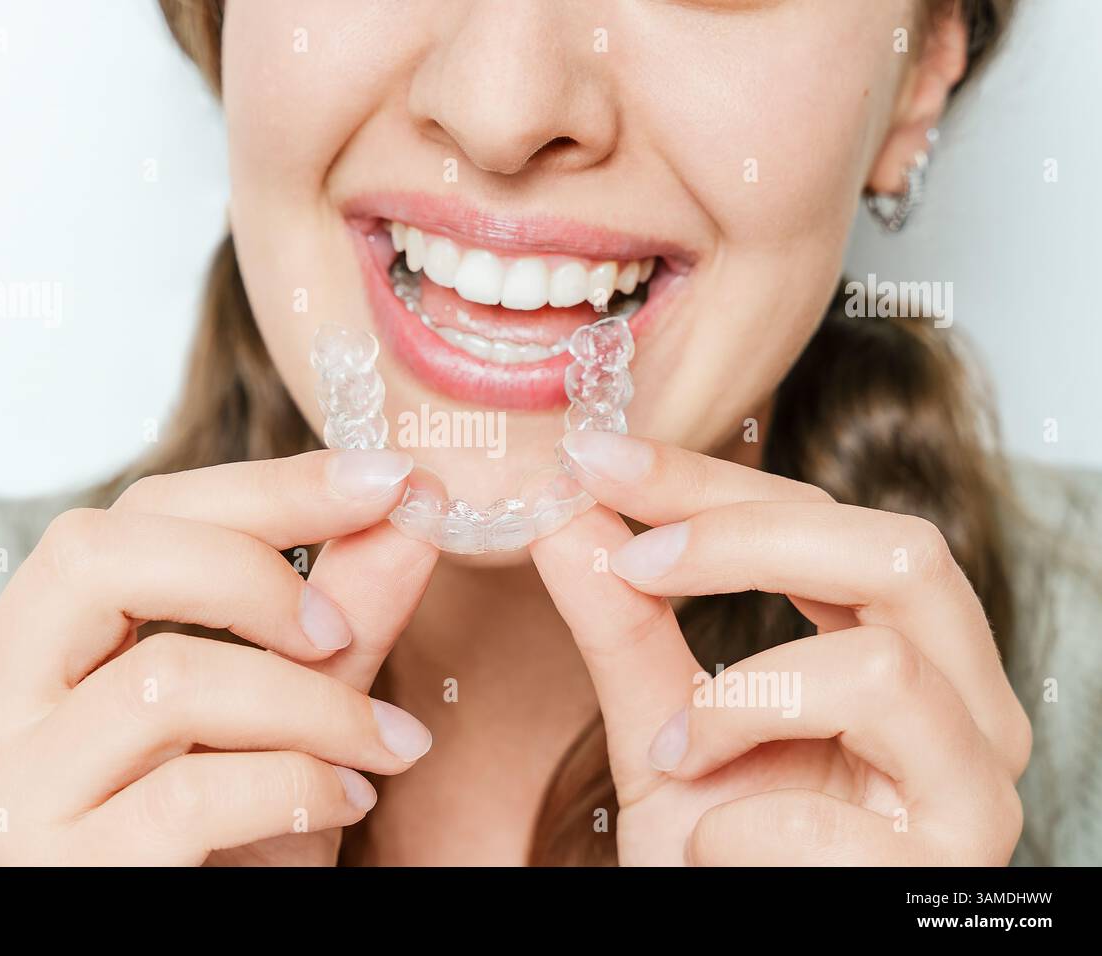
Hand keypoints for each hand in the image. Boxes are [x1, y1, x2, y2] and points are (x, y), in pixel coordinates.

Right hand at [0, 449, 437, 864]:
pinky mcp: (57, 869)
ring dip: (313, 705)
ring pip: (165, 681)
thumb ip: (344, 607)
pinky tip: (346, 800)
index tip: (385, 481)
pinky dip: (298, 783)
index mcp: (42, 634)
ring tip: (385, 743)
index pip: (140, 513)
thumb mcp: (294, 706)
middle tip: (341, 631)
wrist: (203, 942)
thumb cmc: (235, 828)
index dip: (271, 488)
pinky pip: (193, 793)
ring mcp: (12, 785)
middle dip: (253, 574)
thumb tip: (415, 507)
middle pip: (98, 556)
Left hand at [531, 432, 1030, 864]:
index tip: (600, 459)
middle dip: (743, 539)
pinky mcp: (951, 869)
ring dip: (740, 704)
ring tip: (675, 752)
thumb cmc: (720, 849)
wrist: (734, 945)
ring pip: (883, 671)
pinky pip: (838, 813)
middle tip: (633, 560)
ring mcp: (974, 788)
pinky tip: (718, 848)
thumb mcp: (661, 726)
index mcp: (906, 648)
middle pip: (898, 552)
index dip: (708, 482)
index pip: (827, 522)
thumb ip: (623, 624)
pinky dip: (744, 823)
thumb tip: (566, 514)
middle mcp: (965, 705)